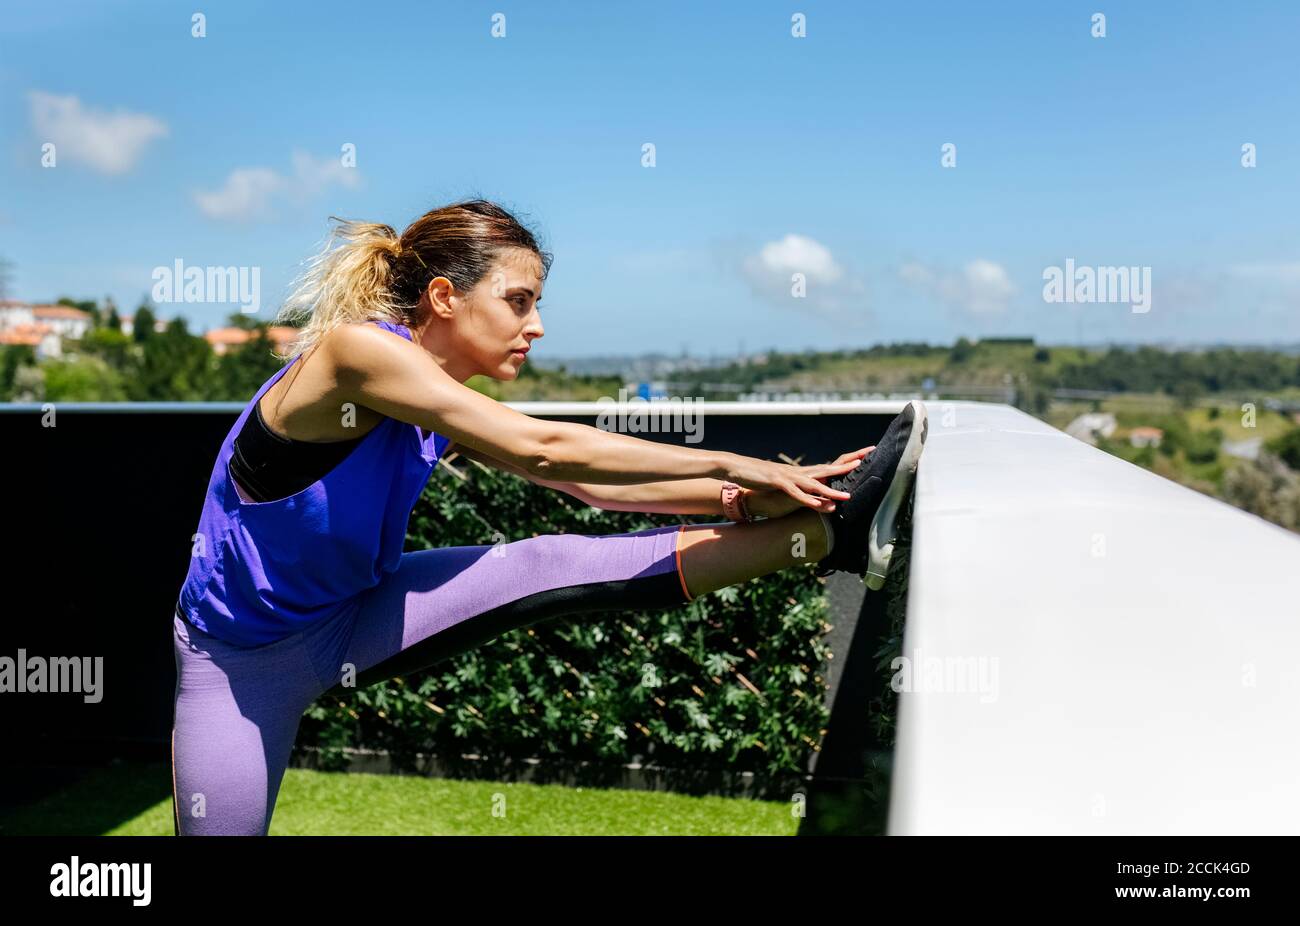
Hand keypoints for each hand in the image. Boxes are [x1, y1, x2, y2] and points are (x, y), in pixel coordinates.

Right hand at [741, 445, 875, 518]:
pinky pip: (794, 493)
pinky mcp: (776, 482)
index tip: (862, 457)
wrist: (734, 465)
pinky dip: (806, 499)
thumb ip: (793, 487)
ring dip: (830, 491)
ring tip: (847, 497)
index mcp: (799, 471)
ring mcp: (787, 476)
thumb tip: (803, 491)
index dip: (845, 463)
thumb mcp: (778, 483)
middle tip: (865, 459)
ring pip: (813, 484)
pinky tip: (817, 504)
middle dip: (846, 466)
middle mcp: (796, 471)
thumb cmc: (756, 476)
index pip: (826, 467)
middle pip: (826, 469)